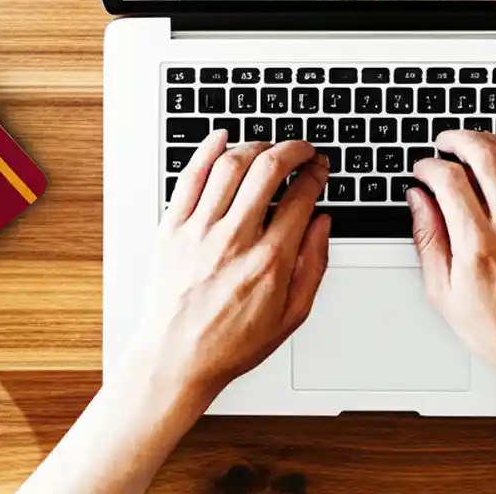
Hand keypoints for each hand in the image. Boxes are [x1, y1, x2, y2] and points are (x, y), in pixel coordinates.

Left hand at [126, 131, 331, 400]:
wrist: (176, 358)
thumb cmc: (230, 343)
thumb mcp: (291, 314)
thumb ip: (313, 264)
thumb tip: (323, 223)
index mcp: (269, 262)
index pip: (301, 198)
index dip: (316, 175)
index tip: (319, 169)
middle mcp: (234, 240)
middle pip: (268, 169)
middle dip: (292, 150)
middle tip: (301, 149)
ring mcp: (199, 231)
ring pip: (230, 165)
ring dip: (256, 146)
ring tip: (268, 148)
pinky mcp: (171, 229)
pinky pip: (190, 176)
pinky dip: (207, 150)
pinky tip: (222, 138)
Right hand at [406, 122, 495, 390]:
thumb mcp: (444, 293)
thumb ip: (428, 239)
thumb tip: (418, 198)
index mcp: (478, 247)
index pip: (449, 181)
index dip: (430, 166)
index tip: (423, 169)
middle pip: (484, 157)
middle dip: (458, 140)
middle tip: (446, 143)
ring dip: (492, 140)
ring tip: (476, 144)